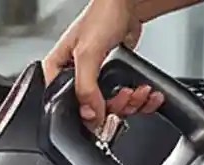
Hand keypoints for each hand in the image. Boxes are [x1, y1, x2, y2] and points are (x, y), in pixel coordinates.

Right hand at [43, 0, 164, 128]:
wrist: (128, 5)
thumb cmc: (101, 16)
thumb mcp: (87, 53)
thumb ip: (86, 88)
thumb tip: (90, 115)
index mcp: (58, 73)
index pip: (64, 107)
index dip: (85, 115)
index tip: (103, 114)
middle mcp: (75, 80)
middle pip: (92, 112)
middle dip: (116, 107)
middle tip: (125, 94)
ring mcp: (96, 81)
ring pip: (112, 109)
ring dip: (132, 104)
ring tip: (139, 90)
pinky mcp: (115, 81)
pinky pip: (127, 102)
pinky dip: (141, 101)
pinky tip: (146, 93)